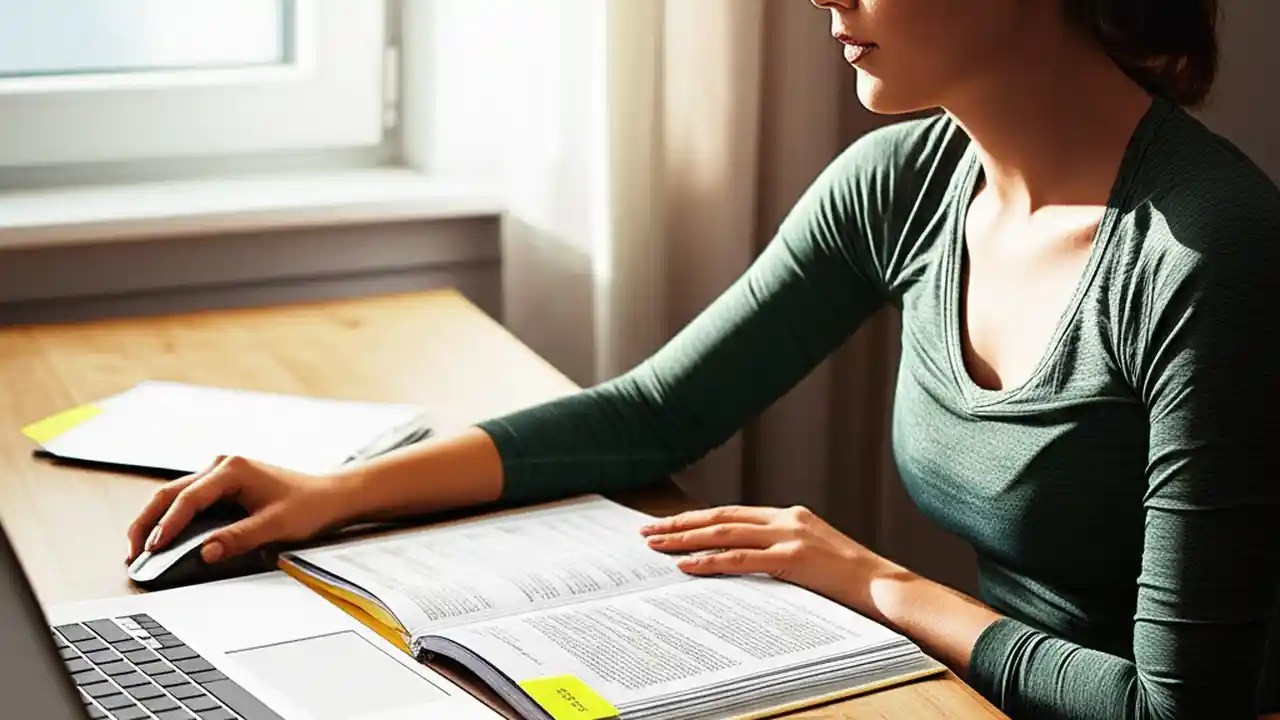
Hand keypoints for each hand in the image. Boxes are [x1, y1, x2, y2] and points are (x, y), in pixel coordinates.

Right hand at [125, 455, 357, 565]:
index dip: (167, 526)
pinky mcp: (222, 484)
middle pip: (170, 493)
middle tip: (133, 552)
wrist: (329, 496)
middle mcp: (222, 466)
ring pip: (174, 495)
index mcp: (233, 470)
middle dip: (148, 523)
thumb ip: (239, 538)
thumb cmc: (308, 506)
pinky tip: (162, 537)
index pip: (188, 499)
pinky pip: (187, 500)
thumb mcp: (275, 525)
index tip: (153, 548)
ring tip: (139, 549)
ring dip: (155, 520)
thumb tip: (205, 553)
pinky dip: (171, 518)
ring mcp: (220, 473)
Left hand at [640, 505, 892, 609]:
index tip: (669, 524)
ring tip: (657, 546)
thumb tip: (743, 561)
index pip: (732, 513)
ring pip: (725, 534)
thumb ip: (780, 551)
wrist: (884, 588)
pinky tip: (686, 565)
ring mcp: (790, 536)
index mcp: (789, 515)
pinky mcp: (794, 558)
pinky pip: (741, 560)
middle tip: (648, 531)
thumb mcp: (812, 556)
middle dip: (681, 524)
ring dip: (686, 539)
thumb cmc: (849, 579)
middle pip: (721, 518)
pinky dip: (710, 561)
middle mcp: (786, 518)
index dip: (697, 519)